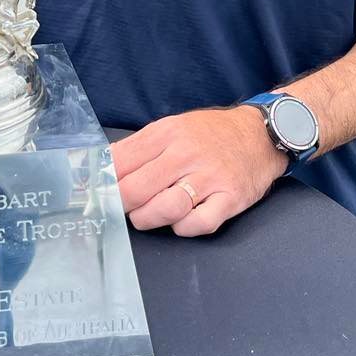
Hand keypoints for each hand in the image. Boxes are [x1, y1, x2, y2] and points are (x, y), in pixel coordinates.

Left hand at [112, 106, 287, 237]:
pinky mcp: (230, 199)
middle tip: (120, 208)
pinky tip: (180, 221)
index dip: (103, 182)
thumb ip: (140, 147)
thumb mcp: (173, 127)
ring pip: (165, 209)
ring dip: (148, 218)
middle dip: (120, 205)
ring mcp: (210, 177)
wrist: (260, 134)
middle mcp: (187, 154)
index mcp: (168, 133)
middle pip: (137, 189)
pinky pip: (198, 224)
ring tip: (146, 215)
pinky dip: (183, 228)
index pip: (121, 161)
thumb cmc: (210, 134)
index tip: (95, 193)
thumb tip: (103, 165)